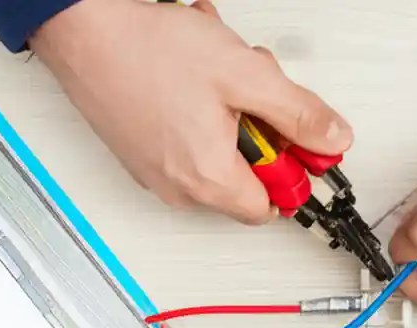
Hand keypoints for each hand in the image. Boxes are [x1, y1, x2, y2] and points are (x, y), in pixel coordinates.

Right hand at [31, 0, 351, 223]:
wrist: (84, 32)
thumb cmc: (149, 51)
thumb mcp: (247, 76)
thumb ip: (299, 113)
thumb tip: (332, 138)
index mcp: (210, 179)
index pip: (273, 207)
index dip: (292, 170)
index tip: (298, 139)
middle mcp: (179, 188)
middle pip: (245, 179)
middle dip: (259, 131)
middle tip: (253, 90)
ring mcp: (155, 174)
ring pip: (216, 155)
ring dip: (230, 113)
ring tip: (217, 73)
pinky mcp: (138, 154)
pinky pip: (186, 143)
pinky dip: (199, 112)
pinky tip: (193, 76)